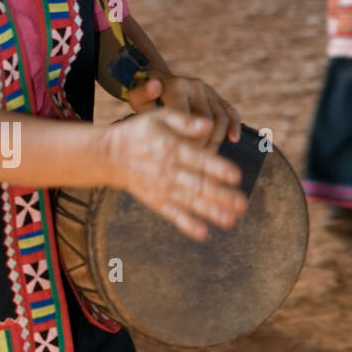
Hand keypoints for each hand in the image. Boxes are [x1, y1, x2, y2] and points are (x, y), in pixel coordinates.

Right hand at [104, 108, 247, 240]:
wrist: (110, 155)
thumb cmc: (140, 132)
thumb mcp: (159, 117)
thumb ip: (184, 121)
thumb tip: (209, 125)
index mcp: (171, 148)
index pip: (198, 160)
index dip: (217, 168)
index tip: (236, 176)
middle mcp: (167, 171)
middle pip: (197, 185)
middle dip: (220, 196)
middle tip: (242, 205)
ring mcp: (161, 188)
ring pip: (189, 202)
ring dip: (210, 212)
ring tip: (230, 221)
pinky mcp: (156, 201)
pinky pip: (172, 214)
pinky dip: (186, 224)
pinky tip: (202, 233)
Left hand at [127, 74, 240, 149]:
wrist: (157, 85)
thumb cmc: (146, 98)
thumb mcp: (138, 98)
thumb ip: (142, 94)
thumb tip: (154, 86)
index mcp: (176, 86)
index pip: (187, 117)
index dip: (186, 140)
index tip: (181, 155)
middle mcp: (195, 86)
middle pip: (207, 120)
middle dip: (201, 144)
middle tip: (194, 161)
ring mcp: (209, 91)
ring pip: (221, 119)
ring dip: (216, 140)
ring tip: (206, 157)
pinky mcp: (217, 97)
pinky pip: (230, 111)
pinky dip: (234, 126)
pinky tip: (233, 139)